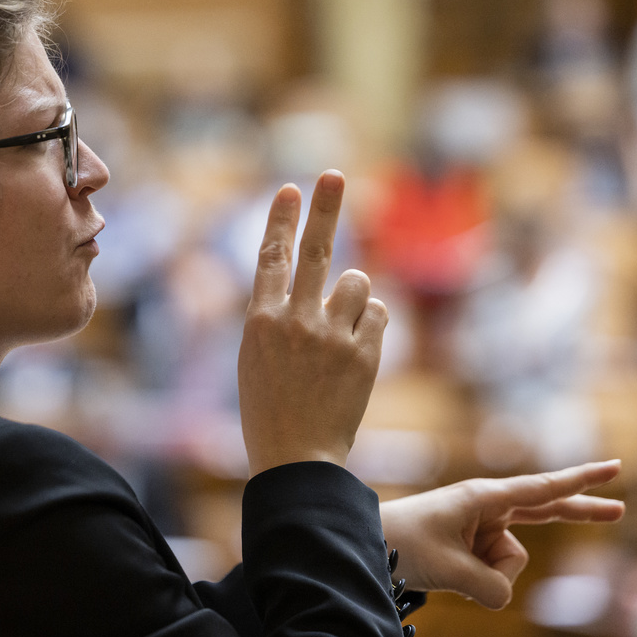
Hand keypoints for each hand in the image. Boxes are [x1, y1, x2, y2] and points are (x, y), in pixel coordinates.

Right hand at [238, 171, 387, 475]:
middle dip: (325, 209)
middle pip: (314, 251)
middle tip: (333, 176)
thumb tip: (323, 281)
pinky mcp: (364, 355)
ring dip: (355, 298)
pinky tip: (357, 352)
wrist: (297, 461)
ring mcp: (331, 337)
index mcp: (260, 322)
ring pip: (359, 284)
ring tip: (341, 333)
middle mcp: (294, 322)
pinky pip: (379, 315)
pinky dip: (373, 326)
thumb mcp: (256, 359)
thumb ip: (280, 316)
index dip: (281, 219)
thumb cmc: (271, 411)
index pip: (271, 257)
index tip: (291, 188)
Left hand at [379, 460, 624, 608]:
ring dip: (487, 577)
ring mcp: (484, 528)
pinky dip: (480, 584)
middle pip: (547, 511)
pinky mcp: (476, 547)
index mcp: (484, 498)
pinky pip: (496, 577)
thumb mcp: (449, 570)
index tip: (616, 467)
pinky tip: (452, 574)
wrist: (367, 544)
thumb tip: (505, 597)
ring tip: (447, 565)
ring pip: (511, 565)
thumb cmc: (403, 543)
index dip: (582, 481)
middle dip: (581, 512)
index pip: (544, 489)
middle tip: (621, 509)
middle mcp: (489, 508)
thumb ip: (490, 588)